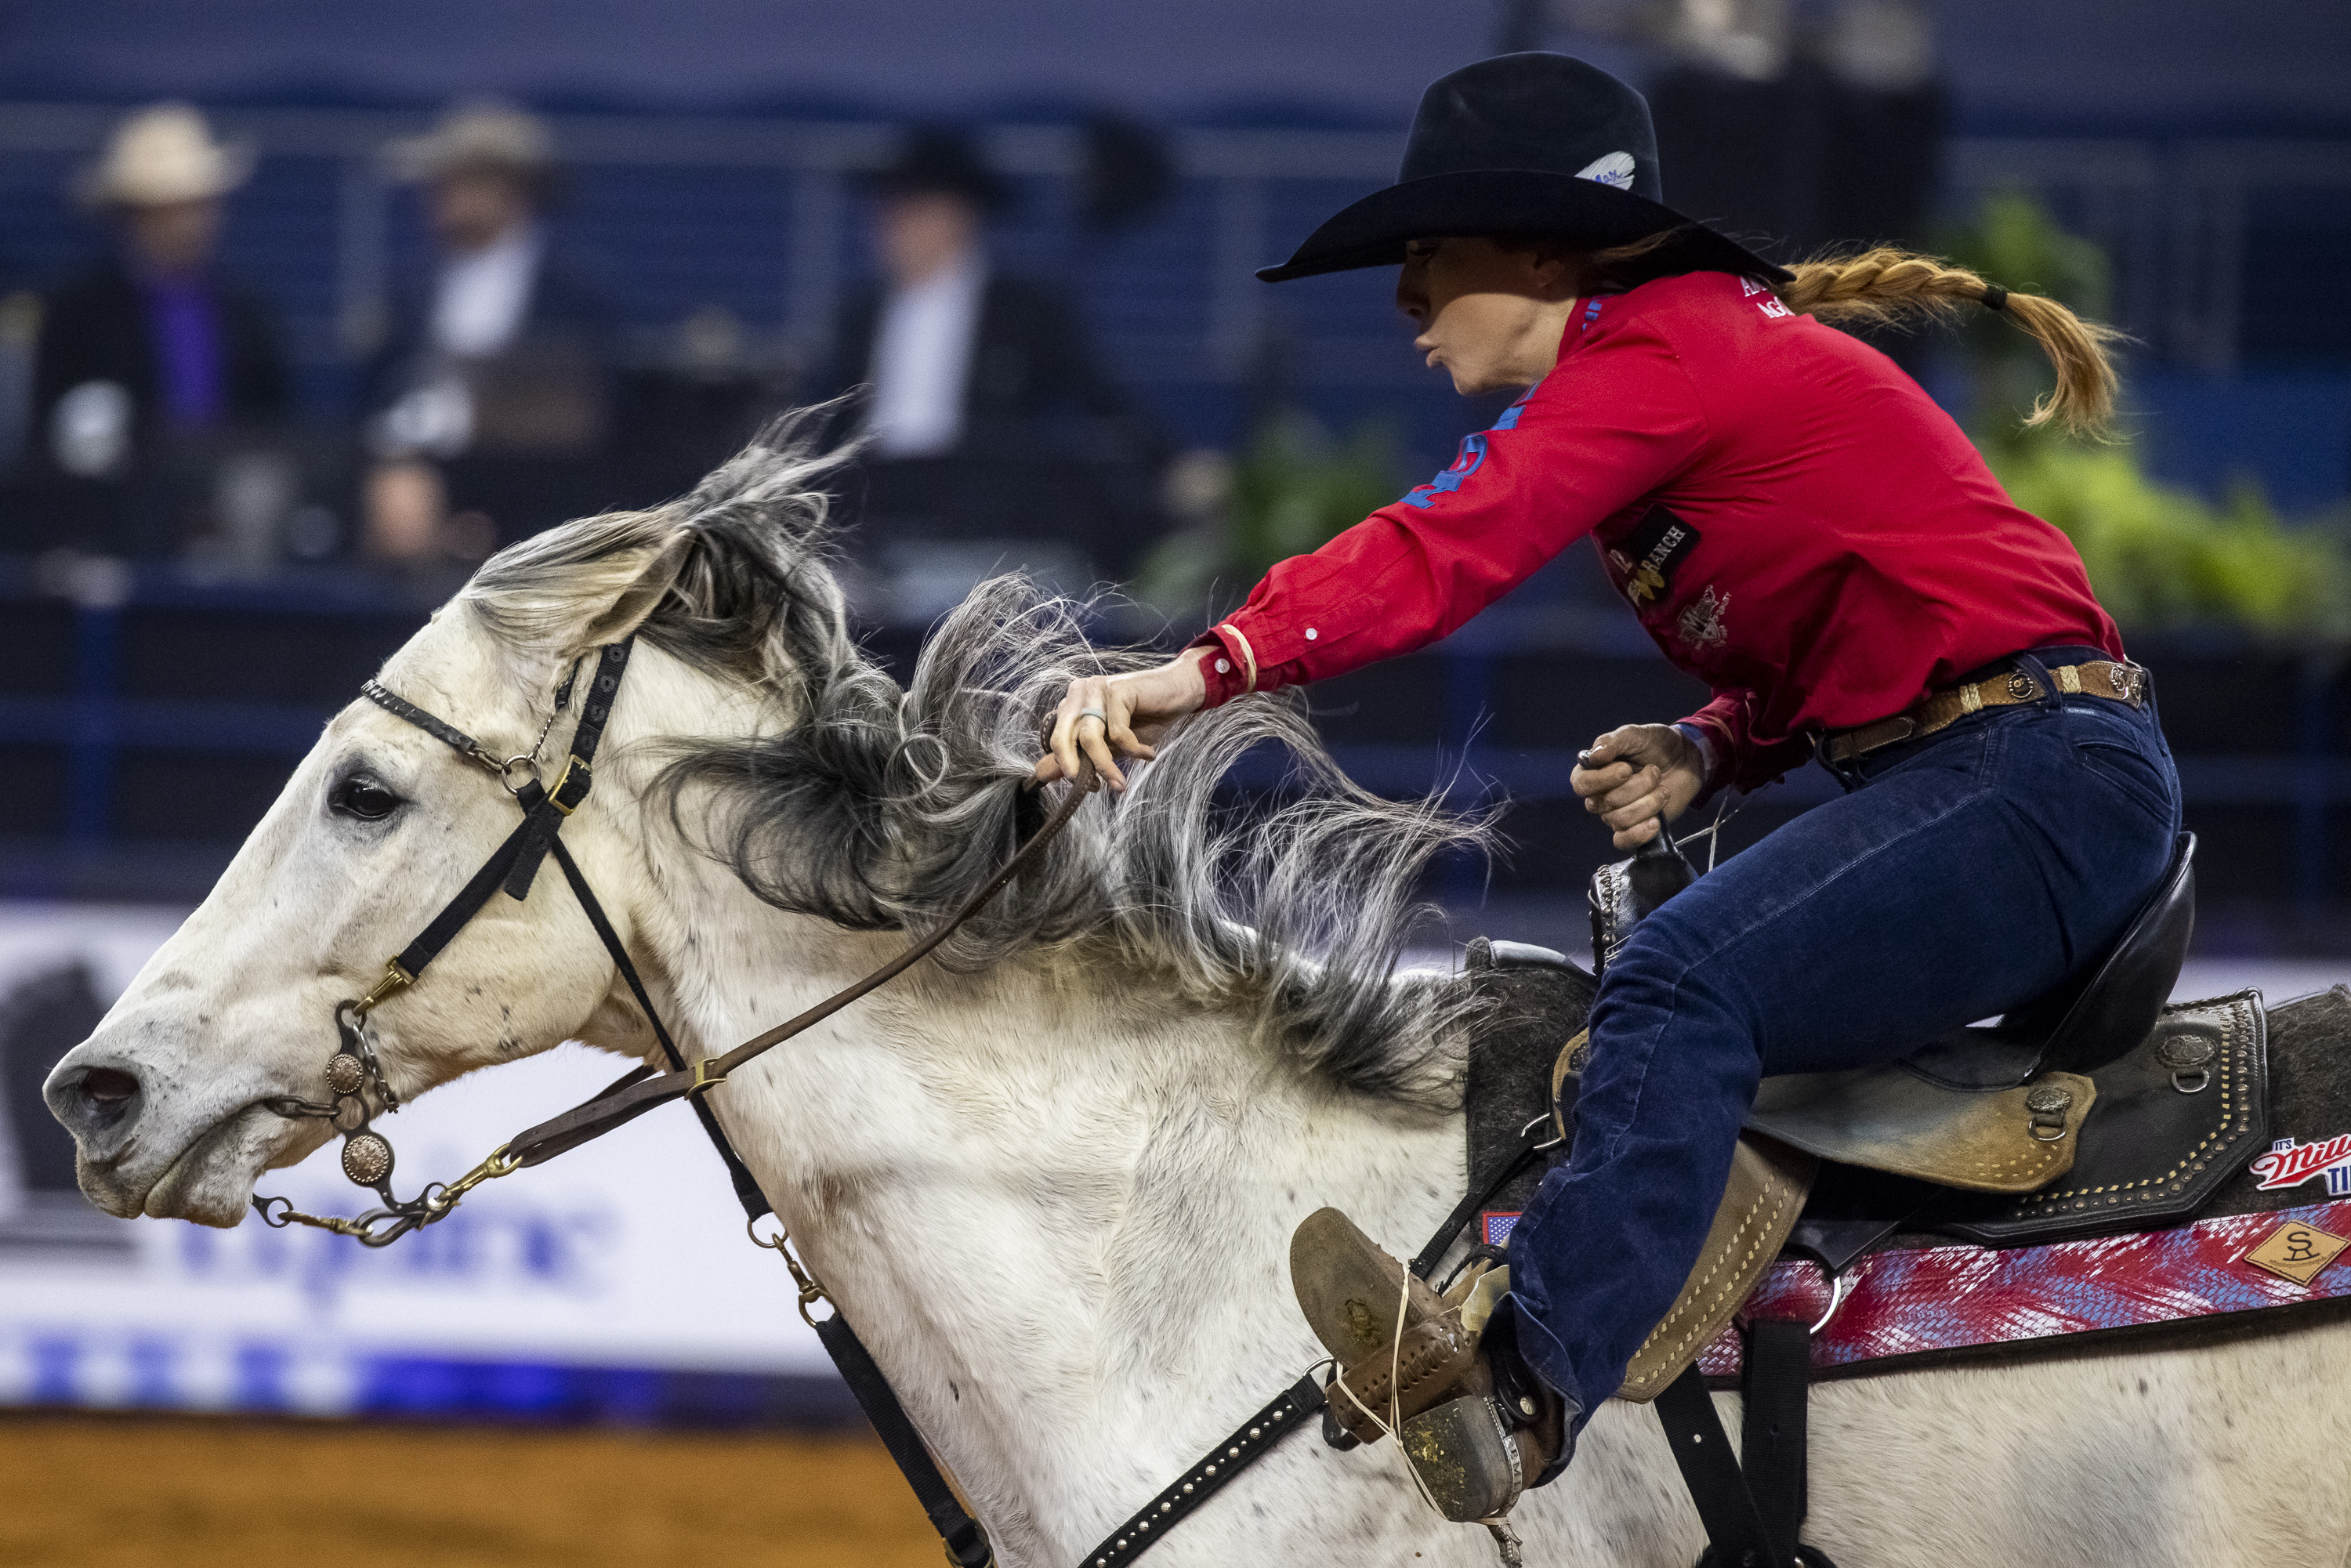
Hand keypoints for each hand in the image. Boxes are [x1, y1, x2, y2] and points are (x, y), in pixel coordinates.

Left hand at [1034, 649, 1211, 792]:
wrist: (1180, 693)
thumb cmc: (1147, 719)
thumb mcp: (1111, 745)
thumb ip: (1082, 756)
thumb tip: (1043, 775)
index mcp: (1072, 704)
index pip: (1056, 740)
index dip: (1068, 768)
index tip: (1091, 788)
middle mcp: (1079, 693)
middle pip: (1062, 737)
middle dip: (1075, 768)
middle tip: (1095, 789)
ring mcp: (1097, 688)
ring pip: (1089, 737)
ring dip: (1106, 766)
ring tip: (1122, 783)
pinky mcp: (1117, 689)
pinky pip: (1117, 731)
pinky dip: (1132, 749)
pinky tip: (1147, 753)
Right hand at [1570, 723, 1706, 849]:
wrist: (1685, 759)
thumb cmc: (1656, 745)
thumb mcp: (1635, 735)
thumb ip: (1613, 741)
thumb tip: (1594, 756)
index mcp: (1594, 772)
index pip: (1581, 784)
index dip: (1602, 780)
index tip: (1626, 769)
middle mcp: (1601, 796)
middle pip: (1605, 803)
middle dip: (1636, 787)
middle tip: (1655, 772)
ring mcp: (1617, 814)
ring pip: (1620, 820)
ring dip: (1647, 803)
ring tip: (1663, 790)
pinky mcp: (1635, 828)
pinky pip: (1624, 842)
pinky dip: (1638, 834)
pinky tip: (1655, 822)